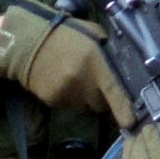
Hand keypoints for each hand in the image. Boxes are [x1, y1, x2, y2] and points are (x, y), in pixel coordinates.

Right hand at [0, 0, 135, 124]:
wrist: (29, 41)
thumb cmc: (66, 35)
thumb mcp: (94, 36)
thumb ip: (109, 56)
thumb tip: (125, 75)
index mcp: (96, 62)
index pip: (116, 92)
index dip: (125, 110)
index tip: (130, 123)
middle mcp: (82, 81)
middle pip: (101, 104)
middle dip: (102, 97)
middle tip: (94, 81)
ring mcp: (66, 92)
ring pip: (85, 106)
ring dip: (86, 97)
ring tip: (75, 77)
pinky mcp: (53, 100)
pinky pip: (69, 105)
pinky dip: (69, 97)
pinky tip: (62, 81)